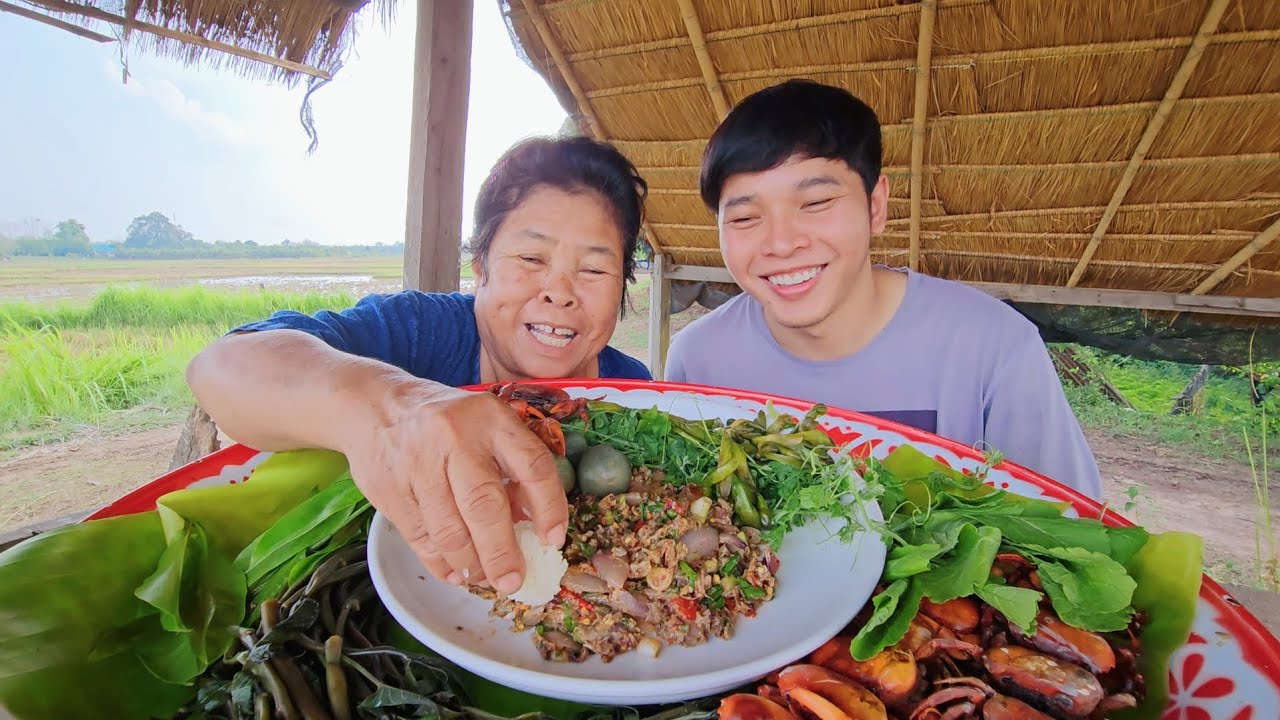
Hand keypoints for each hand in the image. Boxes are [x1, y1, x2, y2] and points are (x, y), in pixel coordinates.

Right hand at [344, 380, 568, 594]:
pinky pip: (420, 538)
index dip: (549, 507)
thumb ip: (510, 465)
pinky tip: (455, 572)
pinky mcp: (389, 489)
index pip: (531, 465)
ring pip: (449, 530)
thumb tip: (532, 524)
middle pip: (484, 505)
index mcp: (491, 418)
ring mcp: (417, 464)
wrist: (373, 405)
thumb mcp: (485, 425)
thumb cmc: (445, 421)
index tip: (553, 540)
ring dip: (470, 564)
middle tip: (513, 581)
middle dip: (501, 552)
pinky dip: (440, 563)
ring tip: (483, 578)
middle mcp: (455, 438)